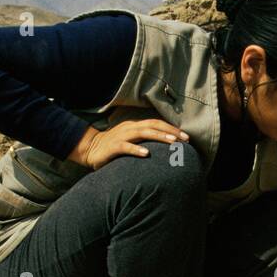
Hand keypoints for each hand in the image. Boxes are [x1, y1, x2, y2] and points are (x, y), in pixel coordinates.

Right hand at [68, 119, 189, 167]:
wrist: (90, 149)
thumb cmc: (114, 147)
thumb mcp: (131, 141)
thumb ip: (145, 141)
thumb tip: (165, 146)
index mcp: (135, 126)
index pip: (156, 123)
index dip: (171, 128)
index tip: (186, 137)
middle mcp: (130, 128)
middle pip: (153, 125)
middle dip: (171, 131)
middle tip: (185, 138)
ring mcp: (121, 136)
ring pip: (142, 133)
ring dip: (159, 136)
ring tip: (172, 141)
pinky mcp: (113, 147)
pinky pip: (126, 147)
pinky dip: (136, 149)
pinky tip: (146, 154)